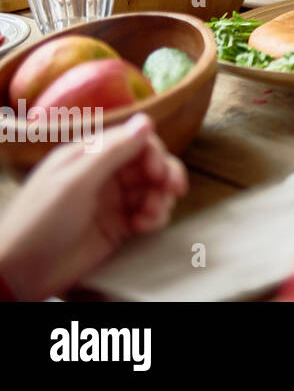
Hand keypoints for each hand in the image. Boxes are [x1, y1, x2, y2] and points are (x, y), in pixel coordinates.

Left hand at [0, 114, 187, 299]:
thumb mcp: (75, 182)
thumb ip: (112, 151)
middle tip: (172, 191)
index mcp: (89, 155)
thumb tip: (146, 120)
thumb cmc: (41, 220)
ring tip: (151, 215)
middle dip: (165, 175)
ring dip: (161, 198)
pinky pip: (148, 213)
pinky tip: (144, 227)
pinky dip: (154, 217)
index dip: (153, 152)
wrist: (21, 273)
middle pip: (149, 163)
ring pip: (153, 188)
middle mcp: (104, 174)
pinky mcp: (118, 226)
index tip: (157, 172)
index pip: (134, 140)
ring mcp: (112, 201)